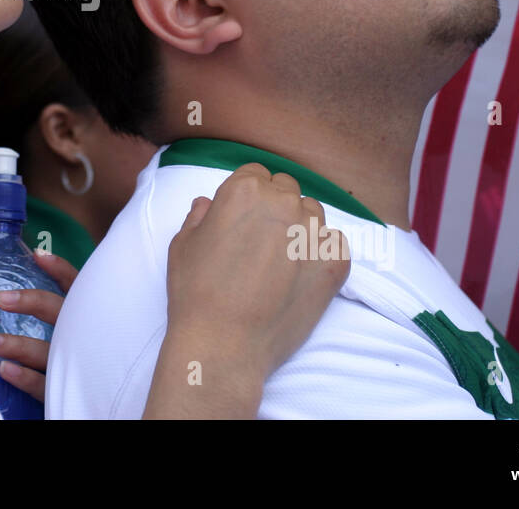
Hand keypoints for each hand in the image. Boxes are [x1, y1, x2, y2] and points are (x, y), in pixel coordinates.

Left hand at [0, 250, 78, 401]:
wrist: (109, 398)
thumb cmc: (87, 351)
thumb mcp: (81, 322)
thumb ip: (62, 302)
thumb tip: (35, 262)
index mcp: (89, 316)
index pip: (77, 287)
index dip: (60, 270)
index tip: (37, 255)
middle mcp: (85, 336)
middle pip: (59, 314)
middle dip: (32, 303)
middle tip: (0, 298)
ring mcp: (77, 365)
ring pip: (45, 351)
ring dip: (14, 345)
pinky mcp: (67, 391)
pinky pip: (45, 386)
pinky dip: (25, 378)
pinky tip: (5, 369)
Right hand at [145, 162, 348, 417]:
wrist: (224, 344)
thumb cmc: (196, 294)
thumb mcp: (183, 245)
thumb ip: (200, 216)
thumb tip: (208, 204)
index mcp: (244, 190)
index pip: (255, 174)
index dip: (248, 195)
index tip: (244, 217)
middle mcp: (283, 203)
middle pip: (286, 189)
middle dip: (274, 207)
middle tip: (261, 239)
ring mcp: (313, 231)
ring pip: (313, 213)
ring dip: (299, 226)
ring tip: (281, 259)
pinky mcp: (335, 262)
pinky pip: (333, 243)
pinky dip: (320, 253)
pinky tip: (299, 275)